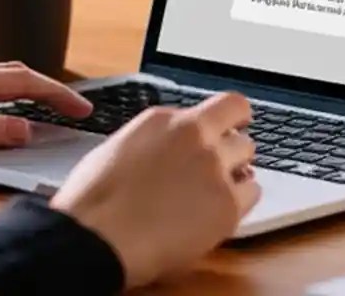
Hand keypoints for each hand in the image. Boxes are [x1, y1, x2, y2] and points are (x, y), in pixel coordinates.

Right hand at [50, 92, 260, 288]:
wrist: (97, 238)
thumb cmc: (92, 203)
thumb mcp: (116, 151)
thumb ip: (152, 143)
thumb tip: (165, 152)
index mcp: (163, 120)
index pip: (217, 106)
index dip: (225, 120)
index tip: (226, 129)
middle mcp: (194, 136)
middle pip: (238, 126)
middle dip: (233, 143)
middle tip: (225, 162)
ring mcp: (214, 168)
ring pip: (248, 156)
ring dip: (236, 170)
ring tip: (216, 191)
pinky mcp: (227, 204)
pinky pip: (252, 193)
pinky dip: (240, 201)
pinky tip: (219, 212)